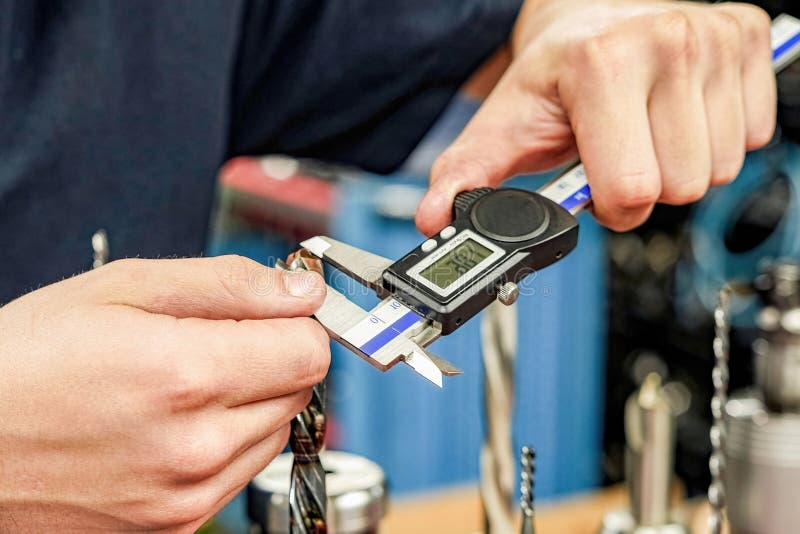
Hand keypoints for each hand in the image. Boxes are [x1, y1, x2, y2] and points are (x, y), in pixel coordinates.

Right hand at [0, 256, 329, 530]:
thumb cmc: (25, 364)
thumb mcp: (121, 289)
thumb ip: (226, 285)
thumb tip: (301, 292)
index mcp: (187, 376)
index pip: (309, 351)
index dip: (295, 324)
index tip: (272, 314)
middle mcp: (196, 448)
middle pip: (297, 391)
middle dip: (270, 359)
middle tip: (211, 343)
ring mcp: (186, 498)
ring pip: (273, 433)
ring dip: (249, 403)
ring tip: (180, 386)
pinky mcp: (173, 529)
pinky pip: (238, 475)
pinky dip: (223, 445)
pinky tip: (171, 426)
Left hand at [416, 0, 775, 232]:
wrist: (590, 14)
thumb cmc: (554, 71)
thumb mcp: (504, 124)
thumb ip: (467, 176)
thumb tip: (437, 220)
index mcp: (603, 65)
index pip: (631, 189)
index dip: (609, 204)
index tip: (592, 180)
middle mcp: (667, 44)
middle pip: (680, 187)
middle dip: (644, 188)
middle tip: (617, 154)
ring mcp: (714, 41)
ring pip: (718, 169)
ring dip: (678, 167)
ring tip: (643, 133)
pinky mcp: (752, 42)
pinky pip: (753, 138)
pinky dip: (713, 142)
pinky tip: (676, 117)